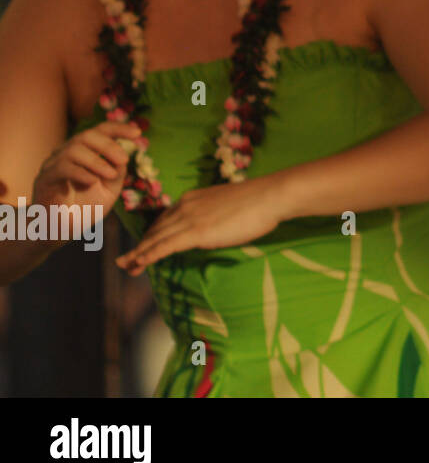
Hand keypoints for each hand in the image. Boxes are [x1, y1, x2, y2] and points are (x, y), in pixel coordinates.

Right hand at [31, 121, 136, 227]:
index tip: (138, 133)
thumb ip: (117, 173)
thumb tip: (123, 157)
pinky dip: (81, 173)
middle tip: (124, 160)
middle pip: (87, 135)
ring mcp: (53, 165)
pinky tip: (92, 182)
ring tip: (111, 174)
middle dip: (109, 145)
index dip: (118, 128)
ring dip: (97, 161)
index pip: (100, 131)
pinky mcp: (44, 179)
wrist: (64, 230)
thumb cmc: (87, 207)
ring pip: (74, 150)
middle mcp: (67, 153)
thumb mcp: (110, 189)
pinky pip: (62, 168)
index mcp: (85, 152)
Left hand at [115, 176, 284, 275]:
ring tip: (125, 266)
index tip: (144, 245)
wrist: (269, 196)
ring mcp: (189, 218)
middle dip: (140, 246)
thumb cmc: (258, 202)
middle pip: (156, 230)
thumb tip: (215, 226)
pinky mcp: (195, 232)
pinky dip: (148, 255)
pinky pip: (164, 246)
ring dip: (138, 254)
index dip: (152, 234)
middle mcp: (185, 206)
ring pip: (155, 239)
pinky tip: (138, 263)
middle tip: (126, 260)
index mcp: (193, 198)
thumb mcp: (228, 205)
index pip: (165, 219)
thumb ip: (214, 214)